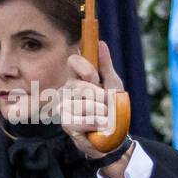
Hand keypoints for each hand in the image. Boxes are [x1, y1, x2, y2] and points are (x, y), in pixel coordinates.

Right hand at [60, 40, 124, 159]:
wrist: (114, 134)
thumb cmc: (112, 107)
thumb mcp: (113, 84)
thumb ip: (105, 65)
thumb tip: (101, 43)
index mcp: (77, 77)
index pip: (73, 61)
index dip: (86, 69)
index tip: (96, 78)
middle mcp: (66, 90)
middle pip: (78, 85)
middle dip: (98, 95)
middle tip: (107, 103)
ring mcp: (63, 107)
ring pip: (81, 104)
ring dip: (100, 112)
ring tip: (105, 116)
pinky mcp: (65, 123)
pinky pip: (79, 120)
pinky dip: (95, 123)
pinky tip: (101, 125)